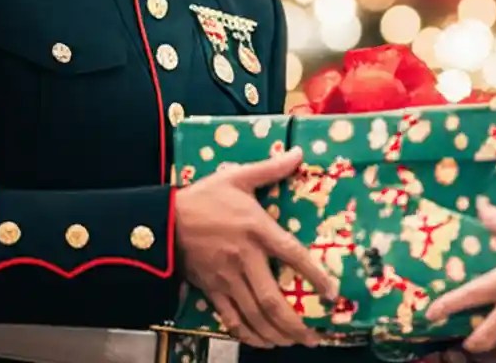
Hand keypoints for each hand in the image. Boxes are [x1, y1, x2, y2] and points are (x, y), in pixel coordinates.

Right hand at [175, 147, 337, 348]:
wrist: (163, 219)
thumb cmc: (204, 197)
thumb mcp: (237, 176)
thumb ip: (270, 169)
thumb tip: (298, 153)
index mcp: (256, 229)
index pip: (293, 254)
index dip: (315, 276)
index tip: (332, 293)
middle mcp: (244, 258)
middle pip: (272, 300)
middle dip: (296, 324)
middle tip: (315, 337)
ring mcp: (226, 278)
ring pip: (254, 315)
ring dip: (277, 334)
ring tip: (296, 342)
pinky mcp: (211, 290)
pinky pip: (232, 319)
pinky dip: (249, 336)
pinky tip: (264, 342)